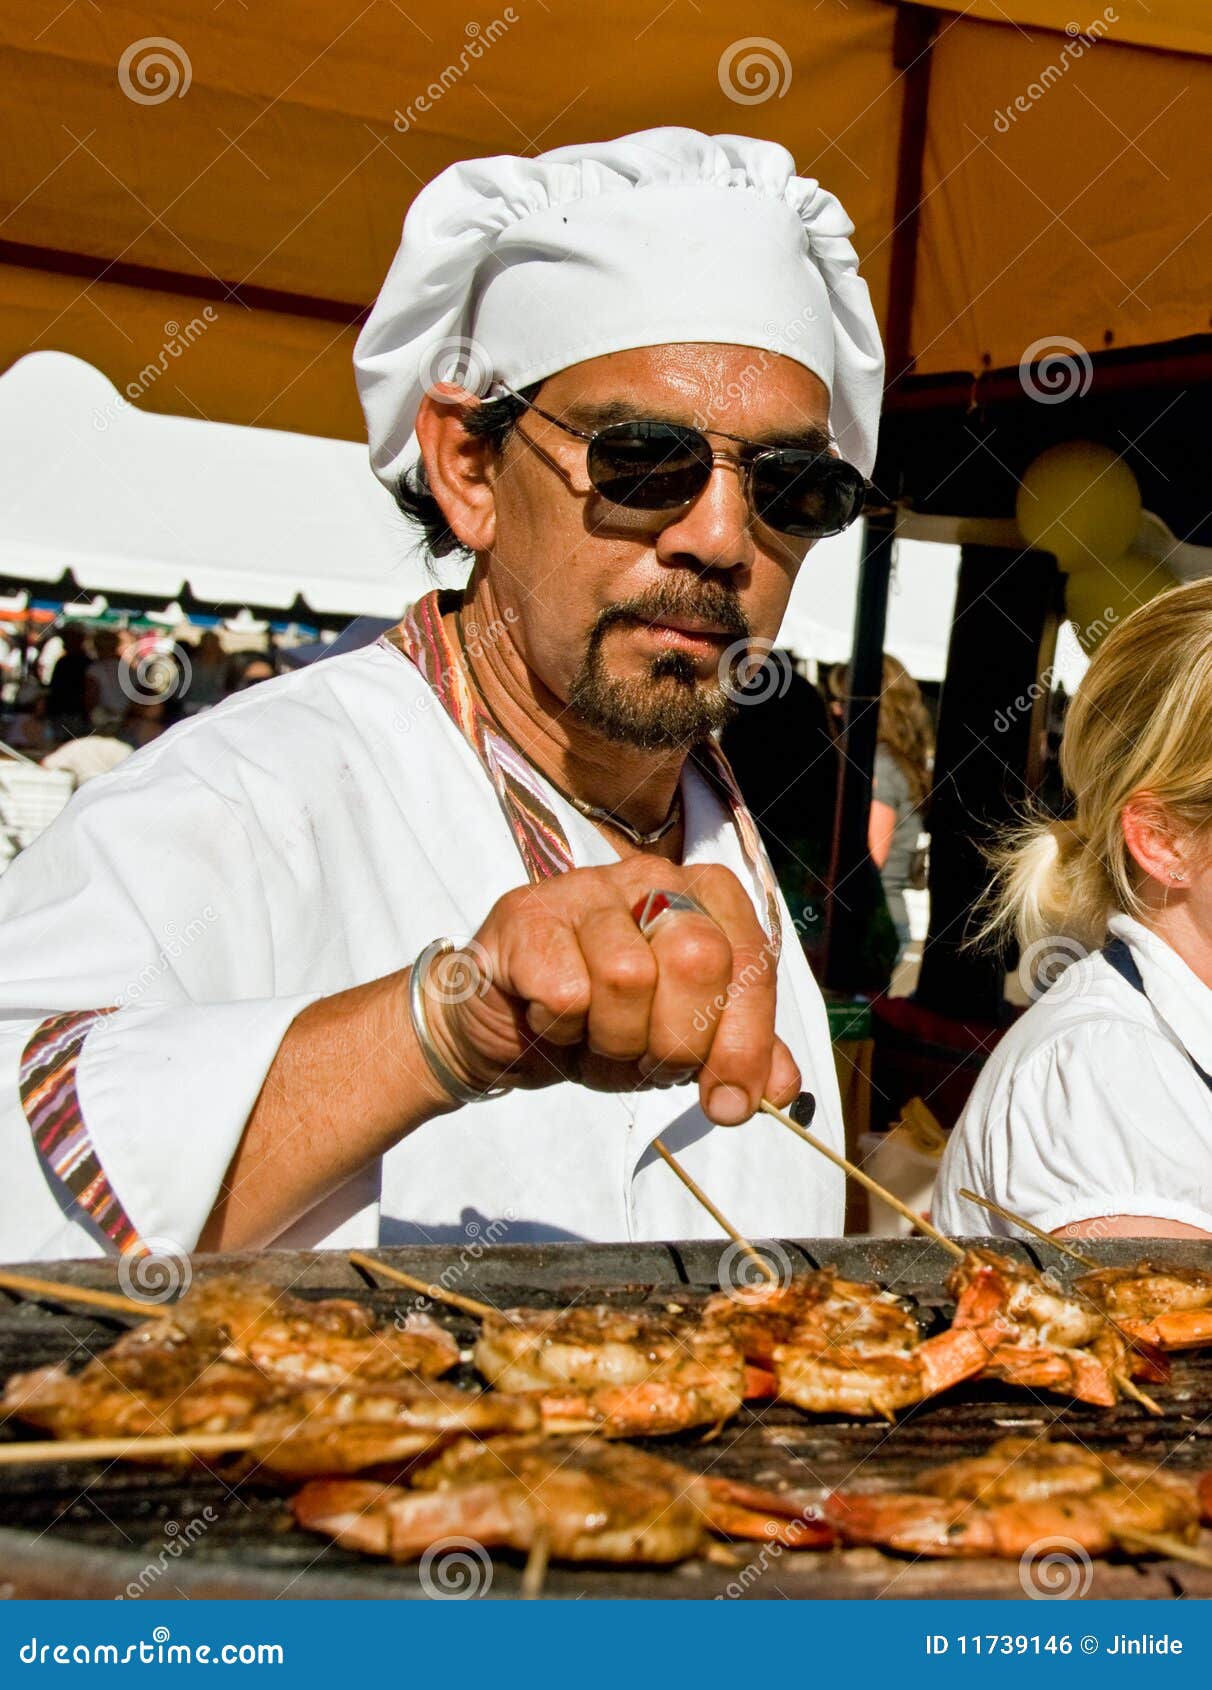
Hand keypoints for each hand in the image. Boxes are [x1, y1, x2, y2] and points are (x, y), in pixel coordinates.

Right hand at [420, 859, 800, 1124]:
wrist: (507, 1029)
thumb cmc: (603, 1025)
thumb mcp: (680, 1043)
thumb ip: (739, 1056)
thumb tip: (784, 1088)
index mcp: (707, 897)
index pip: (751, 964)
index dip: (745, 1043)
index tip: (728, 1103)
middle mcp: (652, 877)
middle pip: (698, 959)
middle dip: (676, 1040)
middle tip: (645, 1059)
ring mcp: (585, 888)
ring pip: (628, 976)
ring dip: (612, 1039)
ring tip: (593, 1036)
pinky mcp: (526, 914)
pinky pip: (565, 989)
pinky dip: (562, 1028)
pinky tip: (551, 1019)